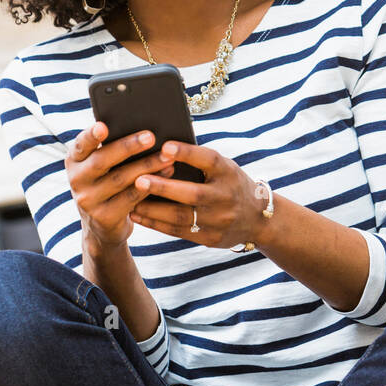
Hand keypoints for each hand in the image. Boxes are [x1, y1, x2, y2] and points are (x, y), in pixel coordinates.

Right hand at [64, 123, 175, 249]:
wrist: (102, 225)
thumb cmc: (107, 183)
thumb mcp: (100, 167)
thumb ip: (111, 149)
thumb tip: (144, 131)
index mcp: (75, 160)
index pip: (81, 145)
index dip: (91, 136)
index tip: (103, 126)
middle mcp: (76, 180)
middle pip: (102, 161)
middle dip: (128, 147)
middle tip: (150, 137)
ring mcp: (88, 201)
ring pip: (120, 179)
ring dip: (147, 166)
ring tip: (167, 157)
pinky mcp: (104, 217)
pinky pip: (130, 198)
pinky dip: (150, 185)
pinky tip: (166, 174)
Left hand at [128, 141, 271, 249]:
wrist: (256, 219)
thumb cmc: (229, 183)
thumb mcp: (223, 168)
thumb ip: (198, 161)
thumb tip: (159, 151)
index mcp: (228, 172)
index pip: (209, 160)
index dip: (188, 153)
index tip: (165, 147)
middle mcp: (226, 197)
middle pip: (193, 193)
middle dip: (163, 187)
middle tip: (138, 179)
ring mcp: (219, 221)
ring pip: (181, 217)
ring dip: (152, 210)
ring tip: (130, 200)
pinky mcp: (210, 239)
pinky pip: (178, 232)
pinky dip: (155, 224)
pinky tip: (137, 215)